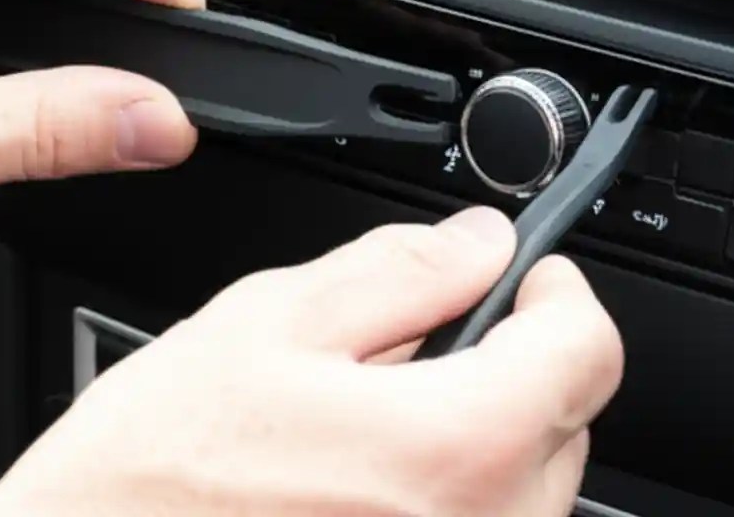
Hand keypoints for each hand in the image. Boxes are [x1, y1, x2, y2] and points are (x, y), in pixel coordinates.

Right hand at [0, 207, 623, 515]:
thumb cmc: (146, 481)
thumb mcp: (260, 328)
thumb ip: (392, 274)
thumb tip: (475, 243)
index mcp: (450, 448)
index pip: (587, 352)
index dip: (559, 294)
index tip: (527, 276)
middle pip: (561, 422)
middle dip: (509, 364)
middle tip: (410, 347)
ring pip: (525, 487)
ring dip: (474, 435)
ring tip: (359, 425)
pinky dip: (443, 496)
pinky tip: (352, 484)